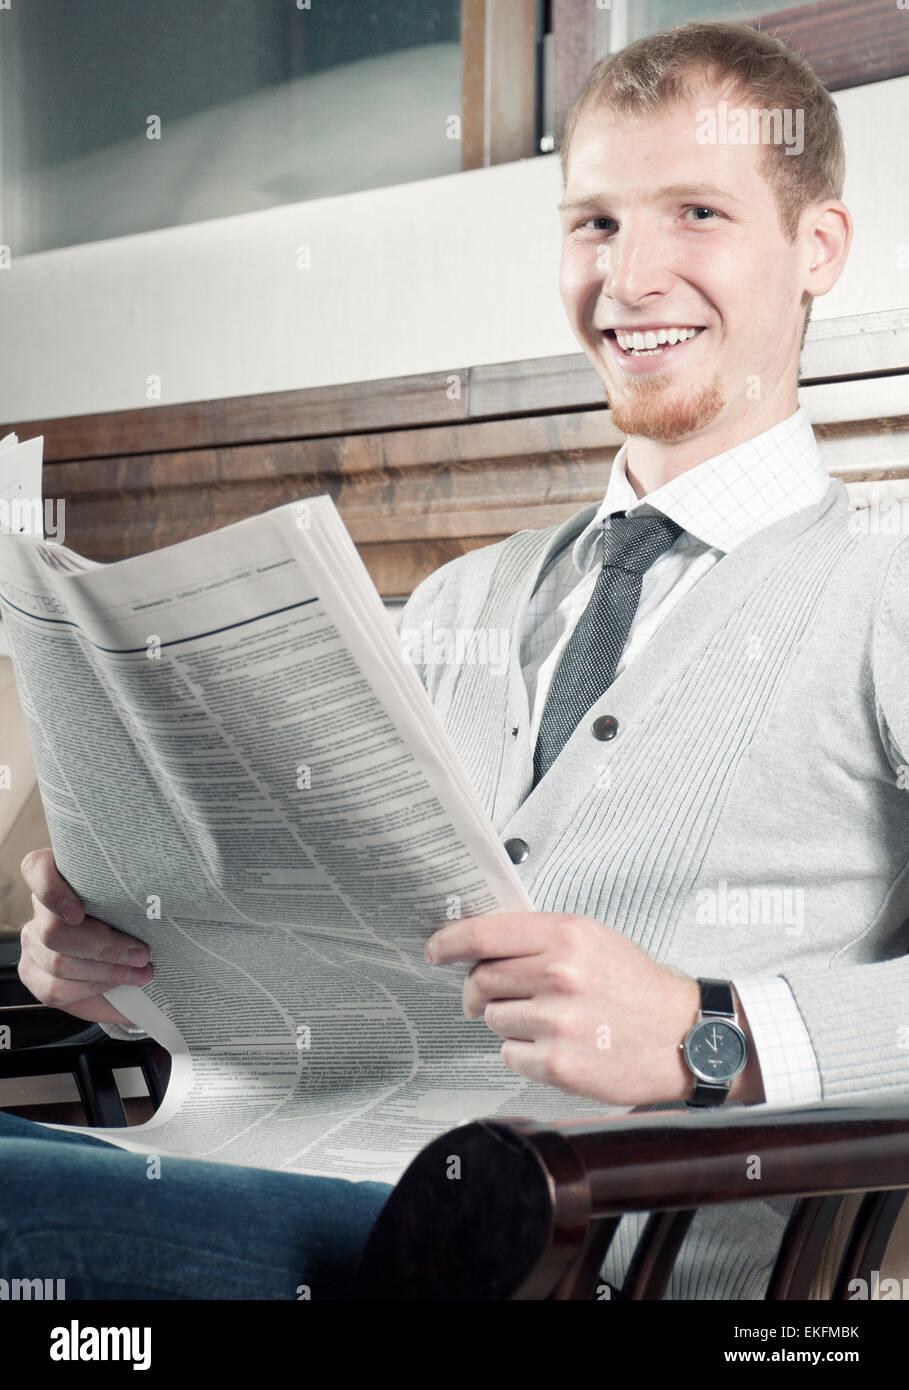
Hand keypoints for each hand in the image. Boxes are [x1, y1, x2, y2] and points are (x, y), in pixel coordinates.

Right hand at [17, 848, 152, 1026]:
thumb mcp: (135, 897)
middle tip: (141, 954)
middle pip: (54, 930)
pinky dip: (92, 988)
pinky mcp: (34, 973)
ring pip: (58, 962)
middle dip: (102, 947)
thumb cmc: (133, 917)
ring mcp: (33, 941)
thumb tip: (164, 895)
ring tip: (140, 972)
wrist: (125, 955)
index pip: (37, 869)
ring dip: (106, 971)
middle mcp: (41, 907)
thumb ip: (135, 892)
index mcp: (60, 874)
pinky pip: (56, 988)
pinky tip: (116, 982)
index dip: (52, 891)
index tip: (80, 913)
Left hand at [425, 911, 761, 1106]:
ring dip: (511, 1022)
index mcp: (567, 935)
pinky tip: (558, 1045)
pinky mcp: (556, 1062)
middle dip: (479, 990)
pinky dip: (525, 1053)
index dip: (450, 941)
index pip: (485, 933)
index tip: (436, 949)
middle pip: (481, 978)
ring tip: (552, 1021)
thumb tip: (481, 943)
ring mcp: (557, 1020)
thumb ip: (540, 938)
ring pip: (494, 1018)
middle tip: (492, 996)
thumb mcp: (594, 940)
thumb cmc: (636, 988)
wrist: (681, 1037)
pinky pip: (509, 1054)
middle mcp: (560, 974)